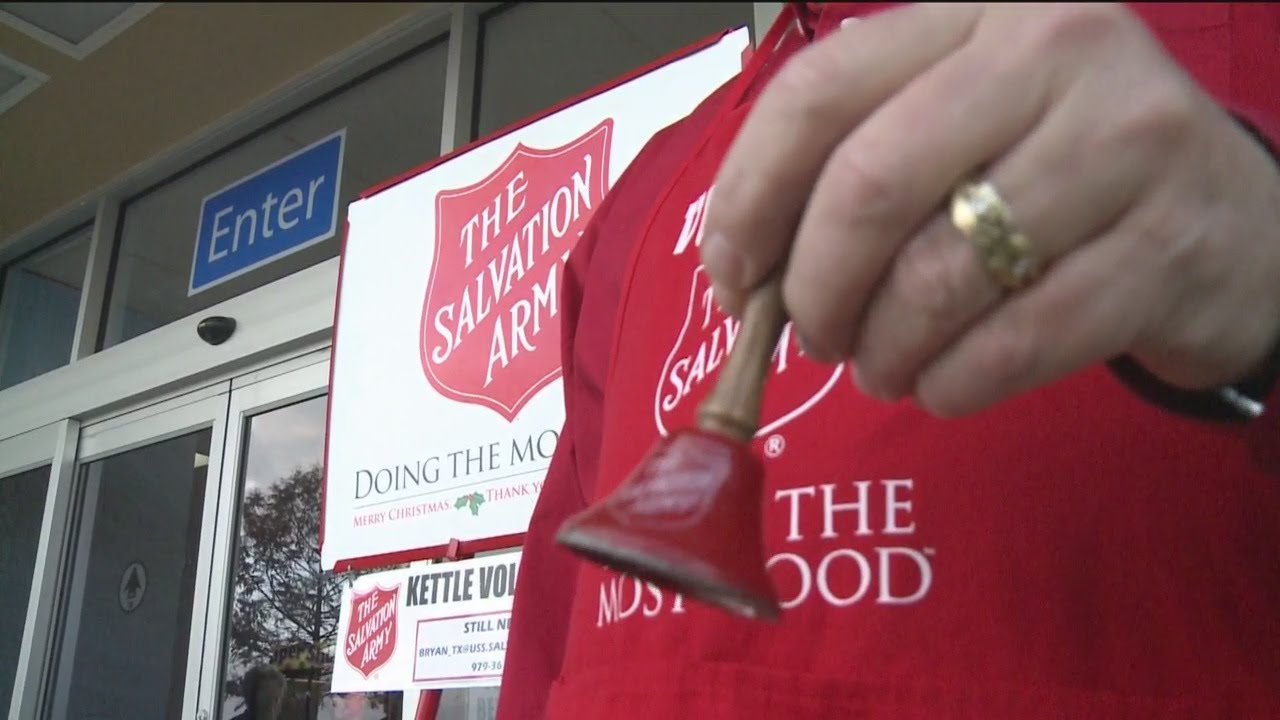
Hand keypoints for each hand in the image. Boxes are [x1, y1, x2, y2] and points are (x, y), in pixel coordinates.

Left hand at [700, 3, 1279, 417]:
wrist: (1232, 221)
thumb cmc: (1059, 173)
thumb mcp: (962, 126)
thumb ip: (854, 163)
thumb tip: (741, 266)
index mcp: (977, 14)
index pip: (818, 92)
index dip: (750, 196)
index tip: (733, 273)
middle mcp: (1055, 54)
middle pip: (868, 188)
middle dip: (813, 289)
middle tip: (813, 336)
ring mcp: (1123, 148)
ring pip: (937, 278)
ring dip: (881, 350)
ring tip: (879, 366)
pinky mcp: (1165, 251)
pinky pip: (1012, 345)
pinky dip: (951, 385)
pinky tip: (942, 383)